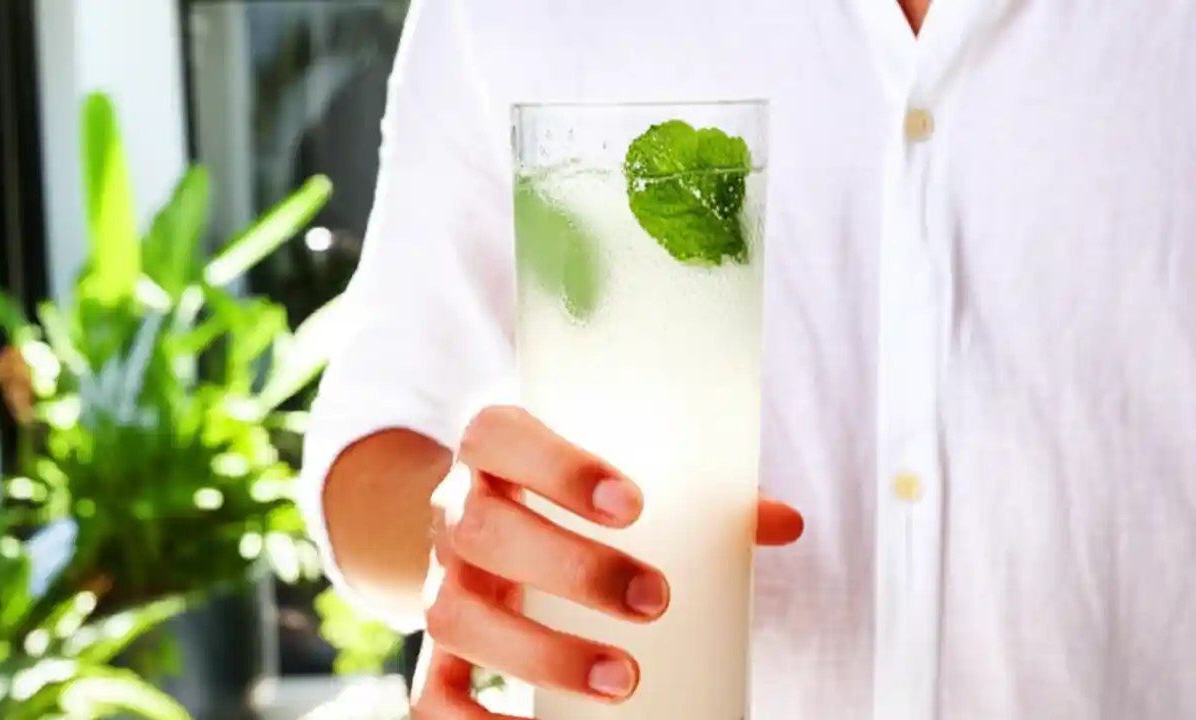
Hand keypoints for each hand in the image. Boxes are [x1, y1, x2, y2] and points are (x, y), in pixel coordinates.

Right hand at [410, 406, 803, 718]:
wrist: (470, 515)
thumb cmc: (562, 492)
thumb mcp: (606, 470)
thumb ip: (693, 492)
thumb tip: (785, 523)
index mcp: (494, 448)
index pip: (501, 436)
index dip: (557, 468)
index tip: (633, 505)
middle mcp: (455, 509)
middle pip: (484, 531)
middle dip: (571, 570)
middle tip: (655, 599)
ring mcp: (439, 580)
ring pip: (456, 616)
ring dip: (540, 652)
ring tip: (623, 679)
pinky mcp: (435, 647)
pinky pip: (432, 693)